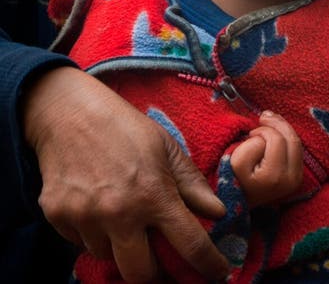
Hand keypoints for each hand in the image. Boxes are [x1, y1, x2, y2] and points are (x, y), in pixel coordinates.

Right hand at [22, 66, 228, 282]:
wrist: (69, 113)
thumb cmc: (124, 127)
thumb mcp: (166, 147)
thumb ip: (191, 183)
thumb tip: (217, 212)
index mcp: (153, 193)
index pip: (190, 244)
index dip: (209, 264)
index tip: (219, 273)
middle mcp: (120, 213)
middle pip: (142, 274)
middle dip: (156, 272)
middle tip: (161, 258)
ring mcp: (86, 219)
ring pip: (109, 258)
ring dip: (120, 247)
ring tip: (123, 217)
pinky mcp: (58, 218)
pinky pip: (81, 244)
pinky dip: (93, 234)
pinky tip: (97, 207)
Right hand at [230, 111, 302, 207]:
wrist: (241, 197)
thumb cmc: (236, 178)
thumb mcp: (236, 161)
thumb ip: (252, 146)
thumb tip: (265, 138)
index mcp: (276, 176)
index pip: (277, 139)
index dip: (263, 131)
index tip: (250, 134)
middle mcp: (292, 179)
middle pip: (292, 138)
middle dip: (277, 124)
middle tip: (262, 118)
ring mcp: (297, 179)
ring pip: (296, 141)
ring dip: (282, 127)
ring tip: (267, 121)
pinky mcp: (298, 175)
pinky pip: (297, 147)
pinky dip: (286, 135)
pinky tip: (275, 131)